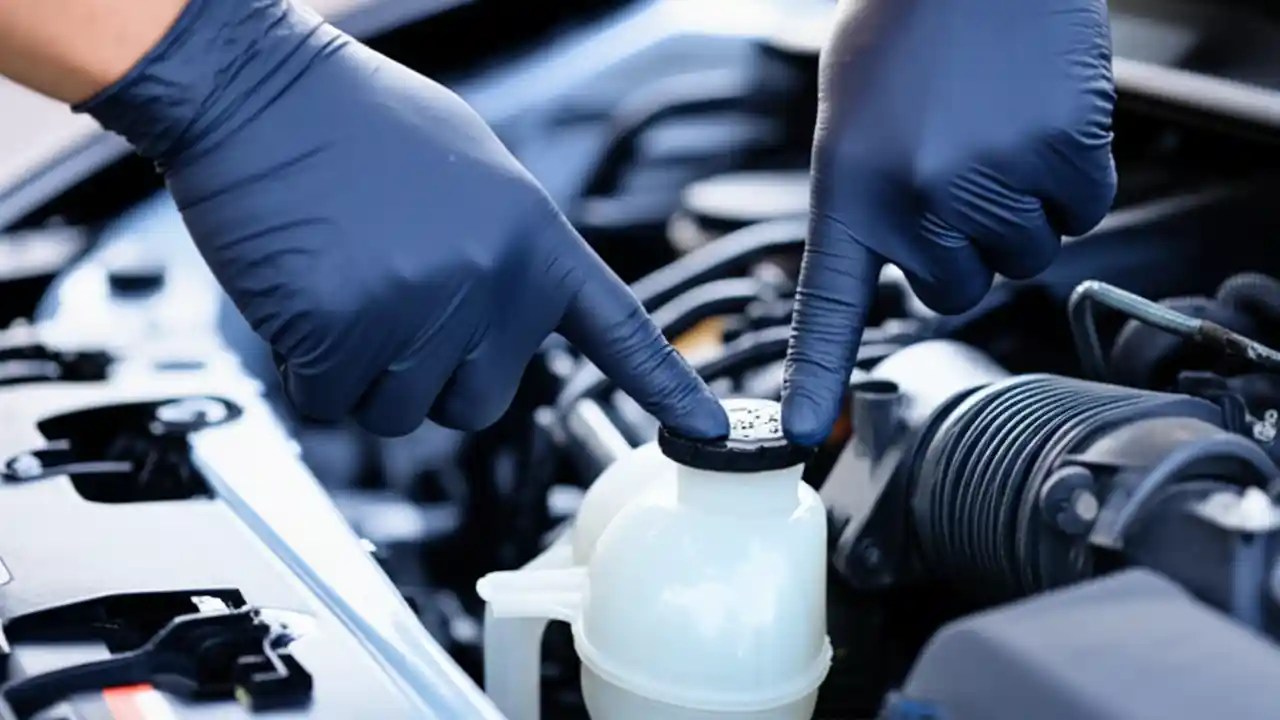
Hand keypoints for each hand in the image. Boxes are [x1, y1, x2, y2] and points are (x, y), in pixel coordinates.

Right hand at [80, 0, 727, 438]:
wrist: (256, 86)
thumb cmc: (354, 120)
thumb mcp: (473, 171)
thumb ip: (509, 250)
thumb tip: (510, 317)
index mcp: (534, 239)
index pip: (618, 331)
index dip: (665, 387)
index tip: (710, 428)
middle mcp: (492, 282)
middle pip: (479, 405)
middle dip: (431, 373)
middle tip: (392, 298)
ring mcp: (419, 312)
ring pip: (402, 413)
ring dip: (366, 373)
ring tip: (345, 284)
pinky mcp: (342, 334)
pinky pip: (332, 404)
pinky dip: (310, 368)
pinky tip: (305, 298)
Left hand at [782, 0, 1116, 443]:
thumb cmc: (905, 24)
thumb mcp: (848, 117)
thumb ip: (864, 196)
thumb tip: (895, 258)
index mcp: (850, 188)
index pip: (827, 308)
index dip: (814, 378)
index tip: (797, 433)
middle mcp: (918, 199)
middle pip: (956, 290)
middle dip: (962, 246)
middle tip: (956, 174)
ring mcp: (994, 182)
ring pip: (1023, 255)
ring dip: (1020, 210)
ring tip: (996, 134)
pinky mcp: (1065, 157)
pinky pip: (1081, 211)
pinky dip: (1071, 177)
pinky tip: (1041, 121)